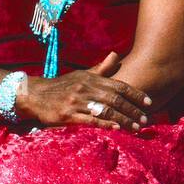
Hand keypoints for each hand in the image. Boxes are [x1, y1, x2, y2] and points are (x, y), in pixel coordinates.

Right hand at [20, 52, 152, 129]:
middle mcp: (86, 88)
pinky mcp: (67, 114)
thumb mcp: (82, 75)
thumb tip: (116, 55)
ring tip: (135, 128)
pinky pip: (89, 119)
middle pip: (115, 99)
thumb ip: (101, 68)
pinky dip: (104, 123)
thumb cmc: (63, 86)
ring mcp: (76, 101)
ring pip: (105, 110)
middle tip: (145, 120)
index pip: (119, 85)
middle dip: (132, 110)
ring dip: (123, 119)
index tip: (149, 103)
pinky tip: (116, 128)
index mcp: (91, 78)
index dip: (135, 94)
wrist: (35, 95)